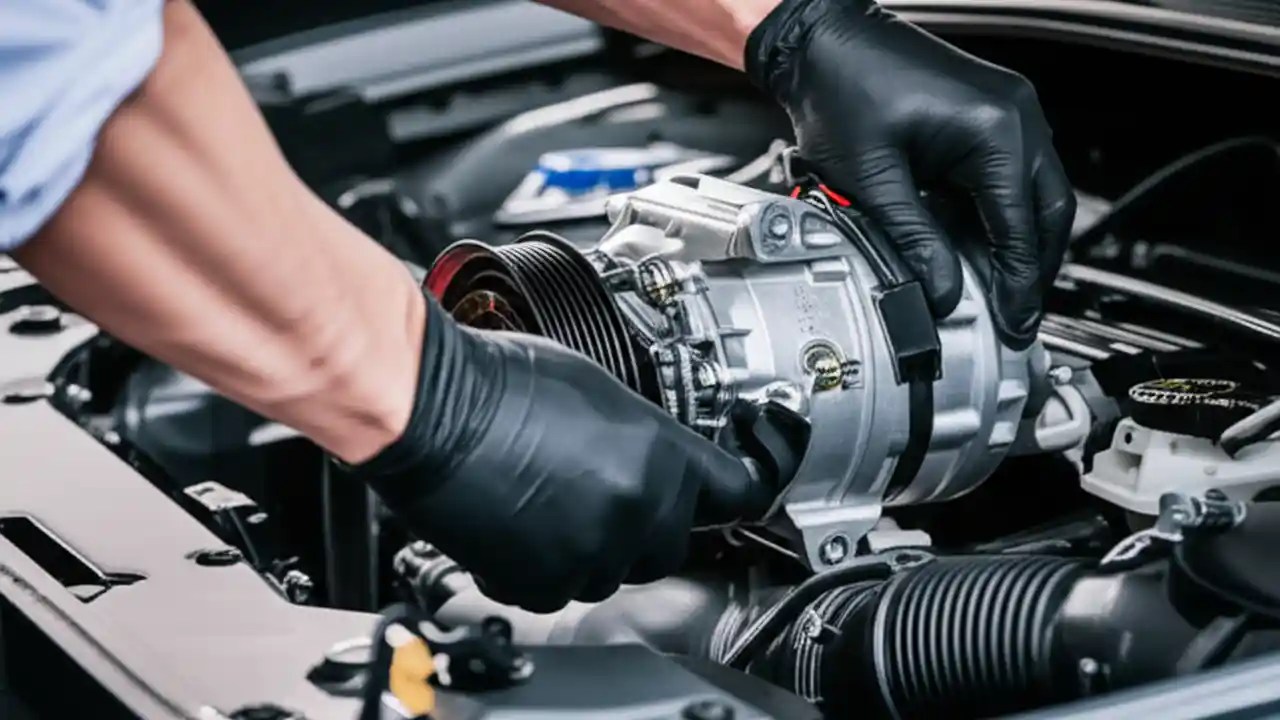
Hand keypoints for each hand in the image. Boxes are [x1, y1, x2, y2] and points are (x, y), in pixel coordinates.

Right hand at [350, 294, 765, 612]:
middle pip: (671, 543)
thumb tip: (651, 453)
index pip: (739, 491)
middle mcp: (637, 506)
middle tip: (604, 496)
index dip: (737, 492)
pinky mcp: (542, 582)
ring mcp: (591, 550)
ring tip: (548, 503)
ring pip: (614, 572)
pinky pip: (560, 591)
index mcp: (659, 451)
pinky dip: (543, 570)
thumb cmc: (498, 380)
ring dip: (592, 548)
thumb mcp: (596, 384)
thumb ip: (640, 431)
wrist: (432, 410)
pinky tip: (518, 527)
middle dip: (645, 525)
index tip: (735, 493)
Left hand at [746, 0, 1075, 349]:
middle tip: (1016, 314)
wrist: (824, 41)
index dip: (1018, 283)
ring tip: (998, 289)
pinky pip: (1013, 174)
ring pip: (1036, 194)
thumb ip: (914, 242)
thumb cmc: (842, 90)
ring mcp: (1010, 110)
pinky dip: (1000, 214)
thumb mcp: (874, 181)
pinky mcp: (991, 113)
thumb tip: (942, 292)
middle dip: (1033, 268)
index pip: (1021, 228)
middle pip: (1048, 213)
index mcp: (996, 131)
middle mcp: (1016, 115)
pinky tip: (978, 245)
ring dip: (1020, 242)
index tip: (1013, 322)